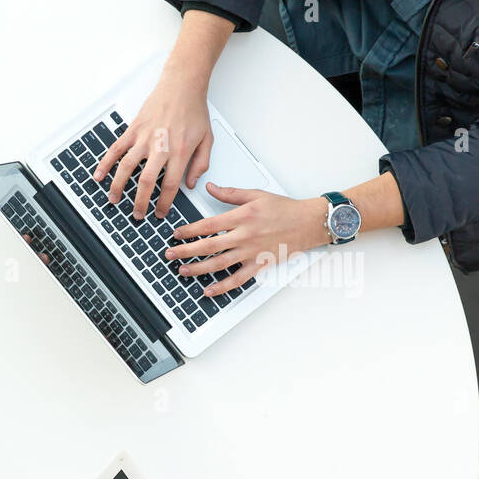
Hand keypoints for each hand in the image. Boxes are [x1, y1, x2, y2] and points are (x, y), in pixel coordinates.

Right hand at [93, 75, 211, 219]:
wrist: (182, 85)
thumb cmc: (194, 109)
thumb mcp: (207, 138)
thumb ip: (200, 164)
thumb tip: (190, 184)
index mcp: (180, 151)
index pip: (170, 185)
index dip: (164, 203)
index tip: (160, 213)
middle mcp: (160, 146)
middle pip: (146, 181)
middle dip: (139, 202)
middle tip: (137, 213)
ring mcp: (144, 137)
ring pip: (127, 167)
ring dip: (118, 186)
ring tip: (114, 199)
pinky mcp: (133, 129)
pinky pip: (116, 149)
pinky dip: (105, 163)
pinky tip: (99, 175)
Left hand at [165, 185, 329, 294]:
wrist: (309, 222)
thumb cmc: (284, 208)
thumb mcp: (256, 194)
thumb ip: (230, 193)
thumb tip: (210, 188)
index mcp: (242, 217)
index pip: (208, 225)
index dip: (189, 231)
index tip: (176, 234)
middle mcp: (245, 236)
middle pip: (208, 246)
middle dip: (186, 251)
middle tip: (169, 254)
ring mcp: (251, 252)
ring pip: (219, 264)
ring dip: (198, 269)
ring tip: (182, 271)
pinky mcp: (259, 264)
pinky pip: (238, 279)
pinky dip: (222, 287)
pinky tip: (208, 291)